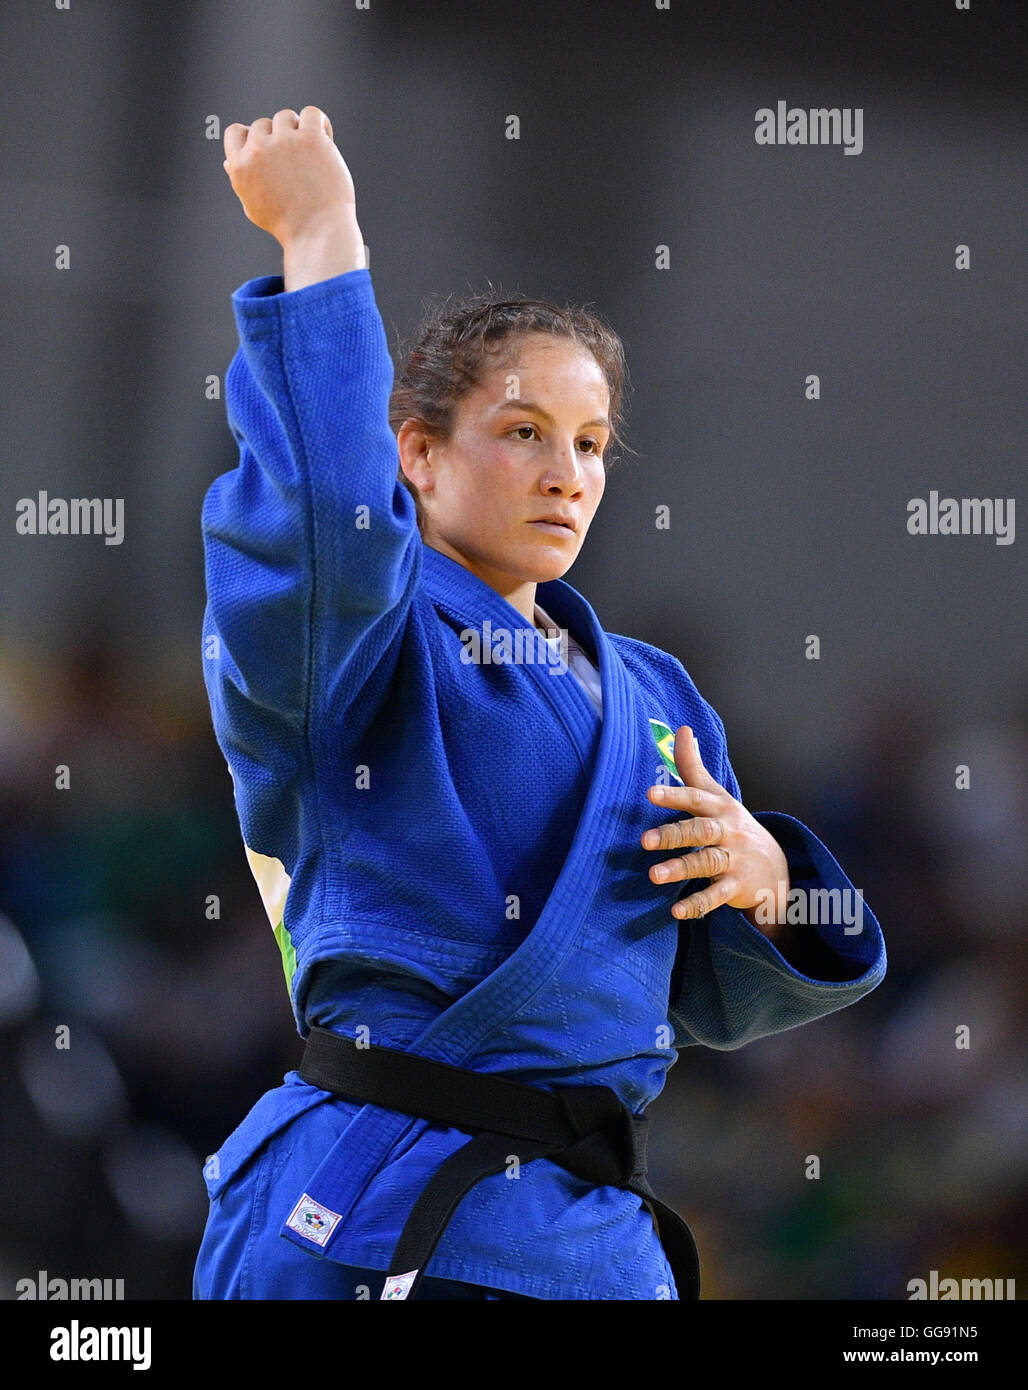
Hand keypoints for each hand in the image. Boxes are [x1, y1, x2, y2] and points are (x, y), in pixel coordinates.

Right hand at [222, 106, 357, 247]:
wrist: (318, 235)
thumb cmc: (287, 226)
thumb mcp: (254, 206)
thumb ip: (241, 180)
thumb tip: (229, 162)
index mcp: (240, 165)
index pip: (236, 132)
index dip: (253, 140)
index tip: (270, 156)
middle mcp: (259, 149)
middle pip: (264, 124)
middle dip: (278, 141)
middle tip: (296, 166)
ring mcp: (284, 141)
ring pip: (286, 117)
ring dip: (298, 132)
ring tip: (311, 157)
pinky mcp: (311, 138)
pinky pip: (312, 113)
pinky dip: (320, 124)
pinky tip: (325, 141)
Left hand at [640, 725, 789, 929]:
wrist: (777, 869)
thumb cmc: (734, 826)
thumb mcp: (718, 796)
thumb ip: (694, 767)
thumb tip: (682, 730)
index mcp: (720, 808)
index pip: (697, 798)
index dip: (675, 795)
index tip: (650, 793)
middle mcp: (728, 832)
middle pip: (700, 831)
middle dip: (673, 835)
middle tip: (644, 841)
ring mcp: (734, 860)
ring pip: (707, 863)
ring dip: (681, 869)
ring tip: (654, 876)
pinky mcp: (737, 887)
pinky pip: (716, 896)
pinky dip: (697, 905)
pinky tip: (676, 911)